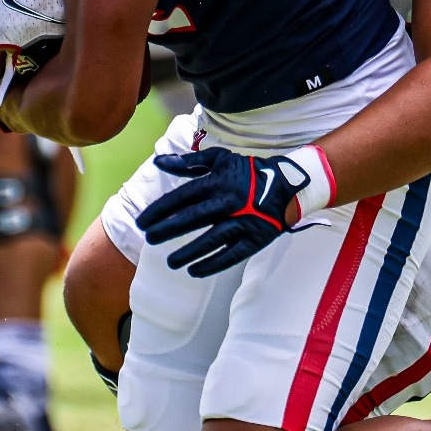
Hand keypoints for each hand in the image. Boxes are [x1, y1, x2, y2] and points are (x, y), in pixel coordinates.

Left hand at [136, 146, 332, 276]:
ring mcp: (243, 221)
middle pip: (194, 217)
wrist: (287, 185)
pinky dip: (213, 264)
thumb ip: (189, 162)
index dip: (161, 209)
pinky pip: (232, 255)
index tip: (143, 221)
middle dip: (168, 229)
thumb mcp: (220, 160)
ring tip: (170, 262)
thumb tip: (158, 161)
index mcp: (218, 182)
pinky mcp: (255, 238)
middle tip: (149, 239)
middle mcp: (229, 202)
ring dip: (189, 251)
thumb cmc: (247, 173)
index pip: (183, 197)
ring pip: (211, 239)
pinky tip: (194, 270)